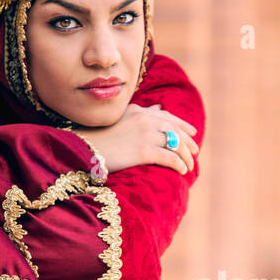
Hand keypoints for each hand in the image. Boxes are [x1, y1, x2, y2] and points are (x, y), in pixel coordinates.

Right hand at [79, 103, 198, 174]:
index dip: (182, 124)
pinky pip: (170, 157)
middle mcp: (144, 120)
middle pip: (175, 129)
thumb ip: (140, 112)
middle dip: (188, 141)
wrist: (83, 149)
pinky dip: (179, 164)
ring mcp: (145, 135)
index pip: (167, 116)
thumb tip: (157, 108)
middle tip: (195, 151)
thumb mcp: (120, 119)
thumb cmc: (98, 138)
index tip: (192, 132)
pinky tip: (182, 171)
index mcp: (138, 111)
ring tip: (189, 165)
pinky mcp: (144, 151)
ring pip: (175, 144)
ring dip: (186, 156)